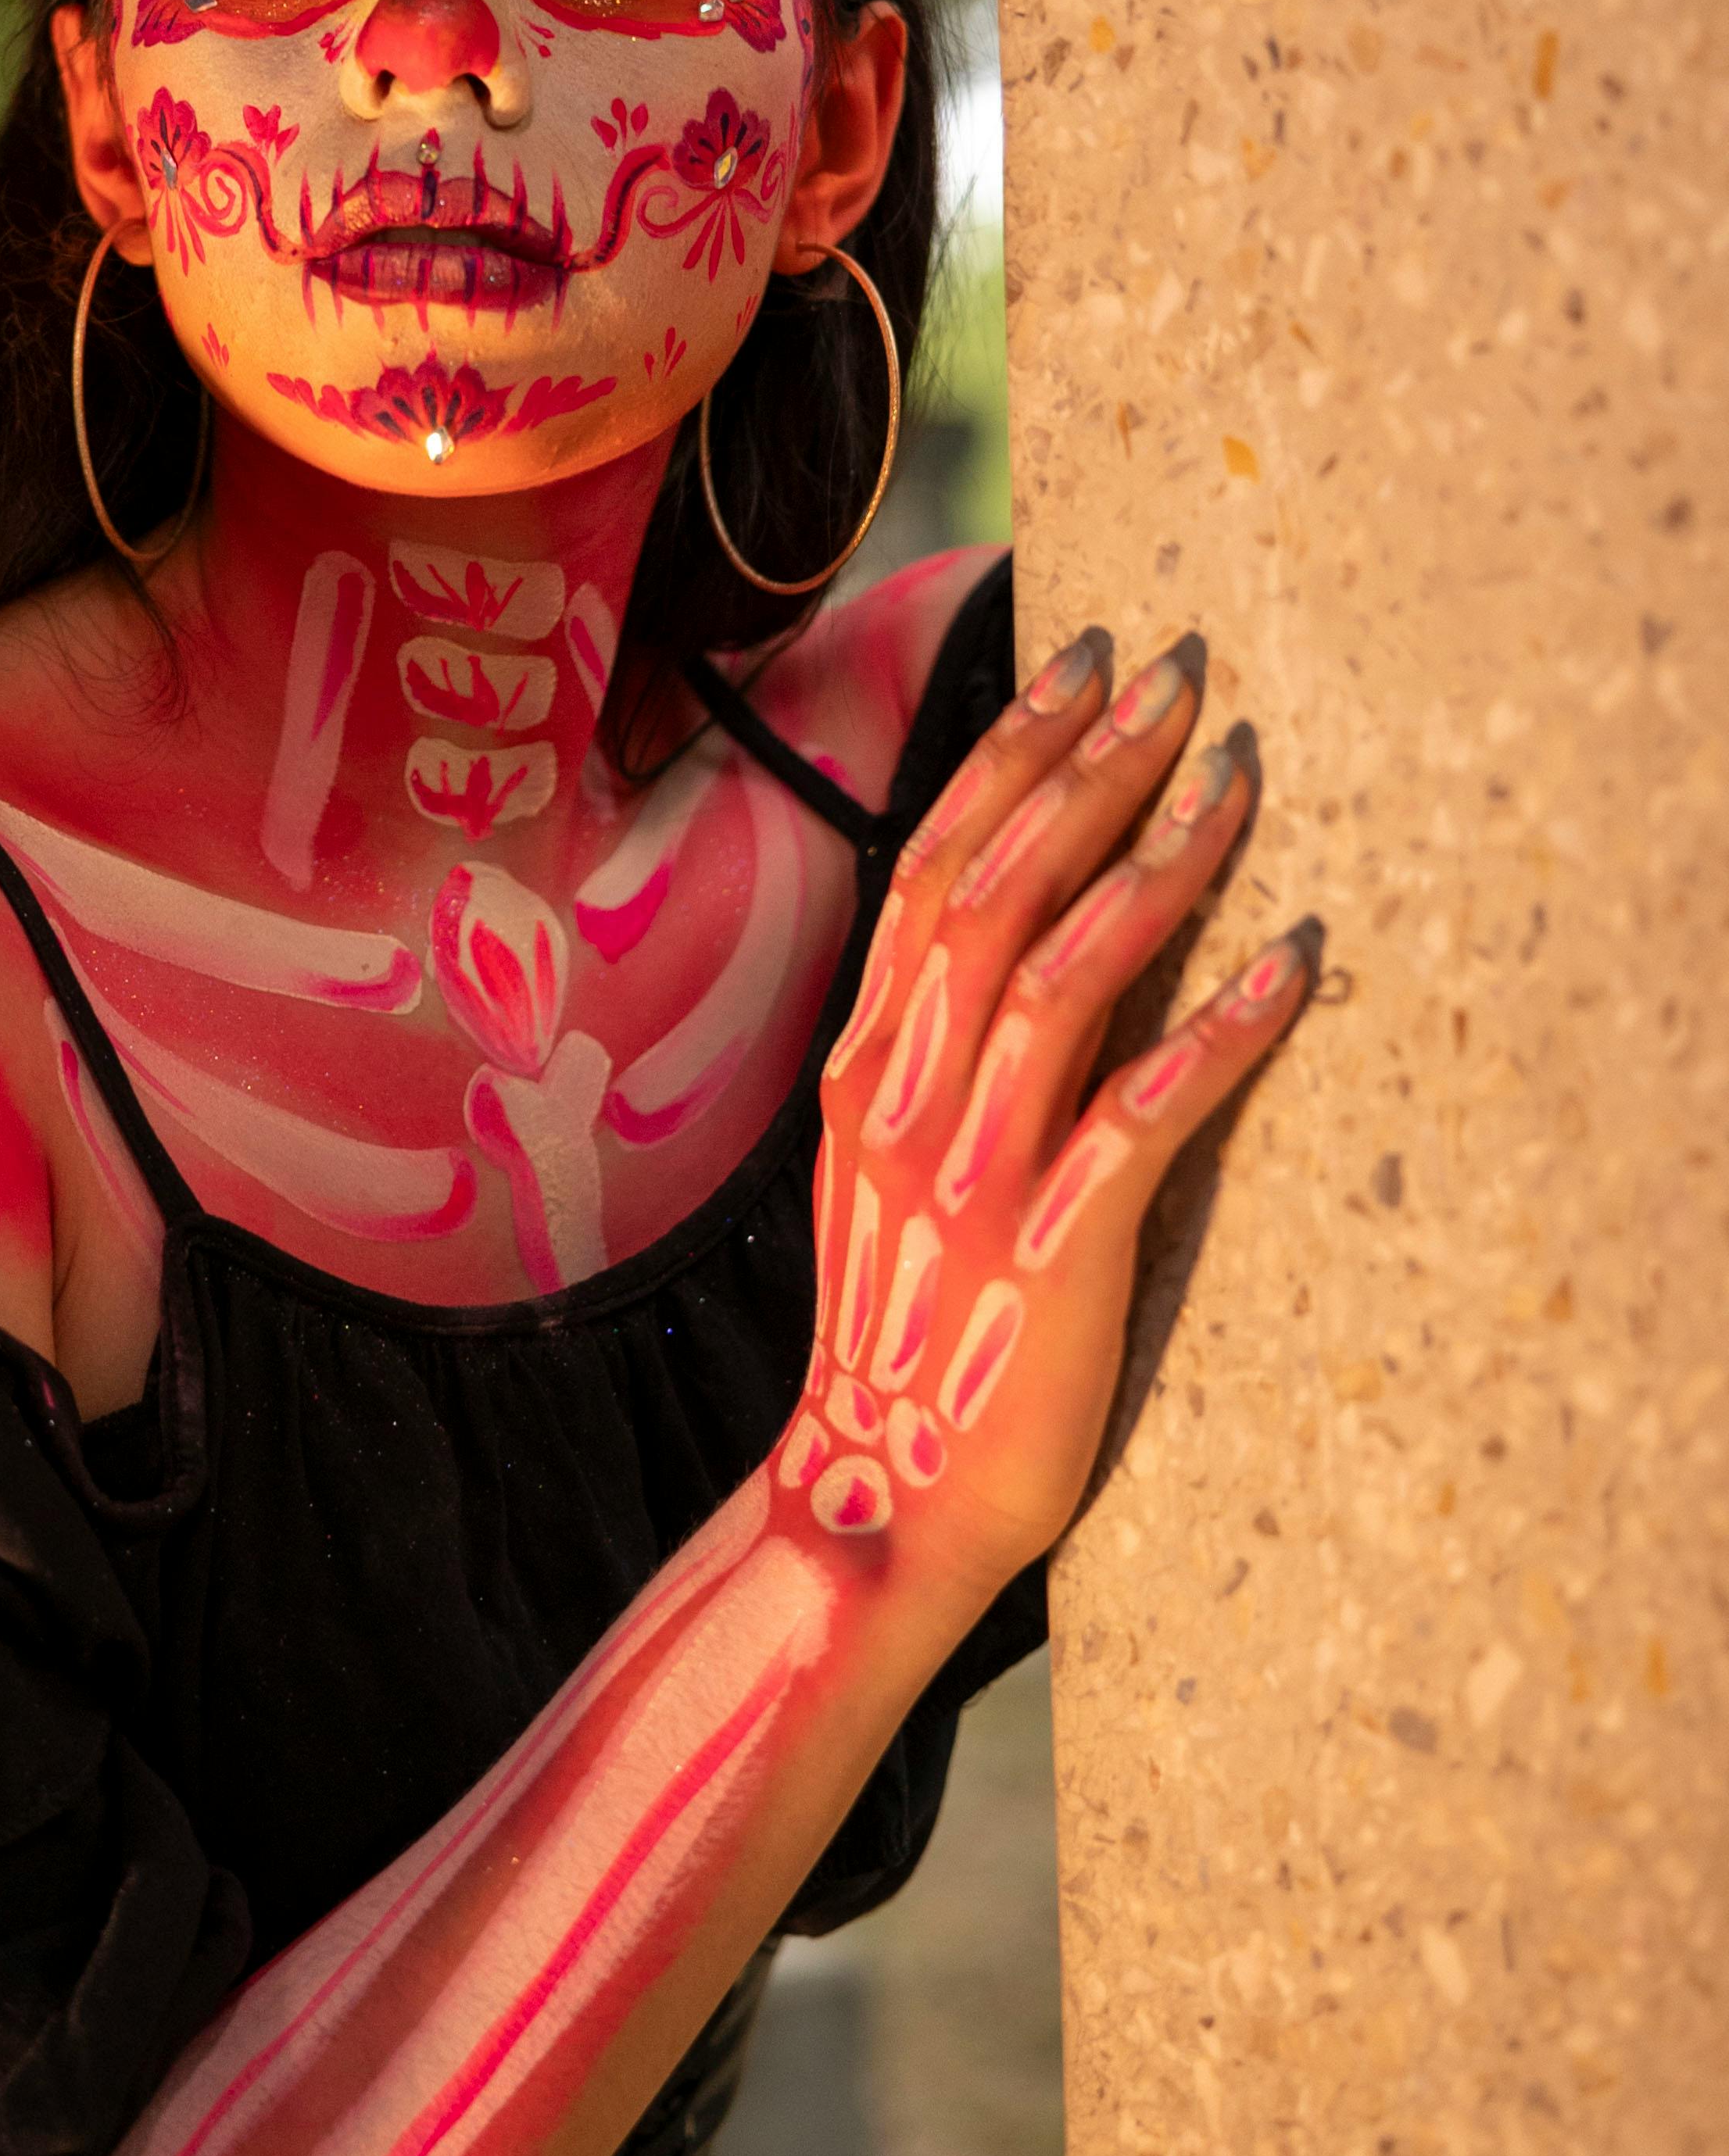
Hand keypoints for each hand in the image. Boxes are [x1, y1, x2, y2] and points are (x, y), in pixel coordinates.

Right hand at [780, 626, 1315, 1605]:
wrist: (879, 1492)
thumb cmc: (905, 1326)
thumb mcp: (877, 1165)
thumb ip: (922, 1051)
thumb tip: (992, 929)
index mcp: (864, 1067)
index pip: (934, 868)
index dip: (1009, 756)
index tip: (1081, 663)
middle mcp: (905, 1099)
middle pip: (997, 891)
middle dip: (1089, 769)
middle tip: (1176, 677)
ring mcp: (973, 1176)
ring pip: (1061, 979)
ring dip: (1156, 871)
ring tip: (1238, 784)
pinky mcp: (1051, 1255)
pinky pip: (1140, 1118)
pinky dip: (1217, 1033)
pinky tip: (1292, 966)